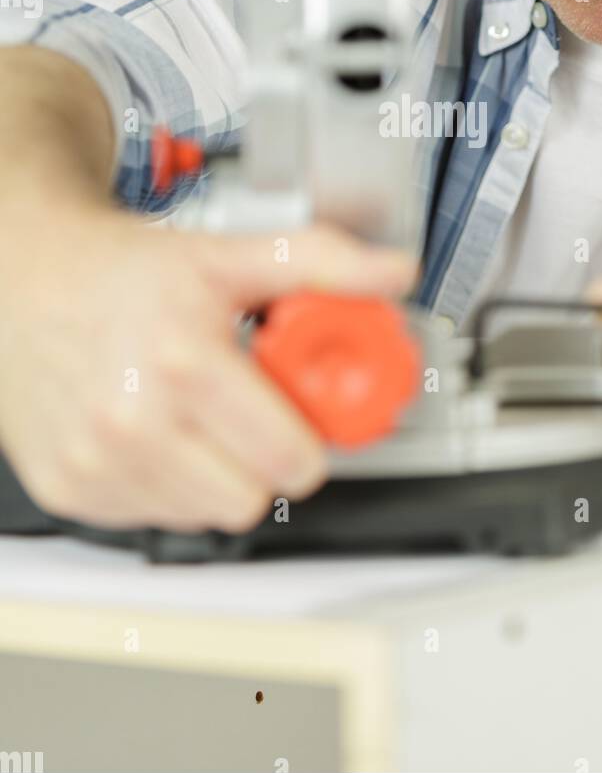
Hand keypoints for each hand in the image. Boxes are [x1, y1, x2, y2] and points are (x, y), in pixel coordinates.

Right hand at [0, 203, 416, 529]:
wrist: (24, 276)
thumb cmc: (122, 271)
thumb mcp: (228, 254)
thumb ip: (321, 263)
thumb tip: (393, 273)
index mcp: (184, 363)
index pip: (291, 459)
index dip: (310, 434)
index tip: (303, 408)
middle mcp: (133, 422)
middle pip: (253, 498)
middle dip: (266, 457)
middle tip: (251, 412)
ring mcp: (97, 464)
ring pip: (205, 516)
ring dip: (216, 475)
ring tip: (197, 414)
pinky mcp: (69, 489)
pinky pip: (152, 518)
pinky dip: (166, 484)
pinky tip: (155, 430)